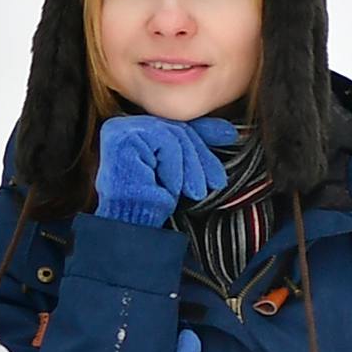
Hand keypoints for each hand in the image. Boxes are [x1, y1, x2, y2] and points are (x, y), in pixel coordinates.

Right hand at [94, 113, 238, 224]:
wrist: (128, 227)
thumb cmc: (148, 206)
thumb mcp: (178, 171)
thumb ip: (195, 148)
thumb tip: (229, 132)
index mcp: (132, 131)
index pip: (174, 125)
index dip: (205, 132)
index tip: (229, 136)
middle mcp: (123, 126)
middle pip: (176, 129)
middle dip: (201, 157)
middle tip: (216, 180)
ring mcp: (121, 129)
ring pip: (174, 135)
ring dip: (189, 168)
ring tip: (193, 191)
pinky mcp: (123, 137)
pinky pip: (164, 143)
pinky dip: (174, 168)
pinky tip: (170, 188)